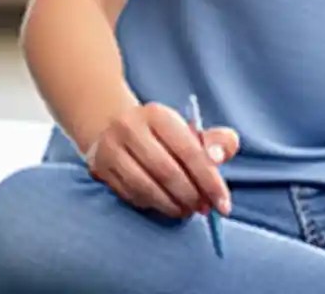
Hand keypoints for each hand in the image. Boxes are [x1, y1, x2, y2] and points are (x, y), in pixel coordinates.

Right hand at [83, 102, 238, 218]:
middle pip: (167, 172)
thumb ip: (216, 142)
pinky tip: (165, 205)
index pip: (189, 151)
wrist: (112, 124)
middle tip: (204, 208)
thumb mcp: (189, 130)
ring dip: (172, 205)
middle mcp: (131, 128)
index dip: (210, 181)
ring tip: (186, 210)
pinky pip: (131, 194)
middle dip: (191, 196)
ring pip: (146, 187)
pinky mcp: (101, 167)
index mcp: (158, 115)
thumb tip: (219, 158)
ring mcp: (111, 149)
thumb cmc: (162, 134)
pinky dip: (152, 205)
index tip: (224, 204)